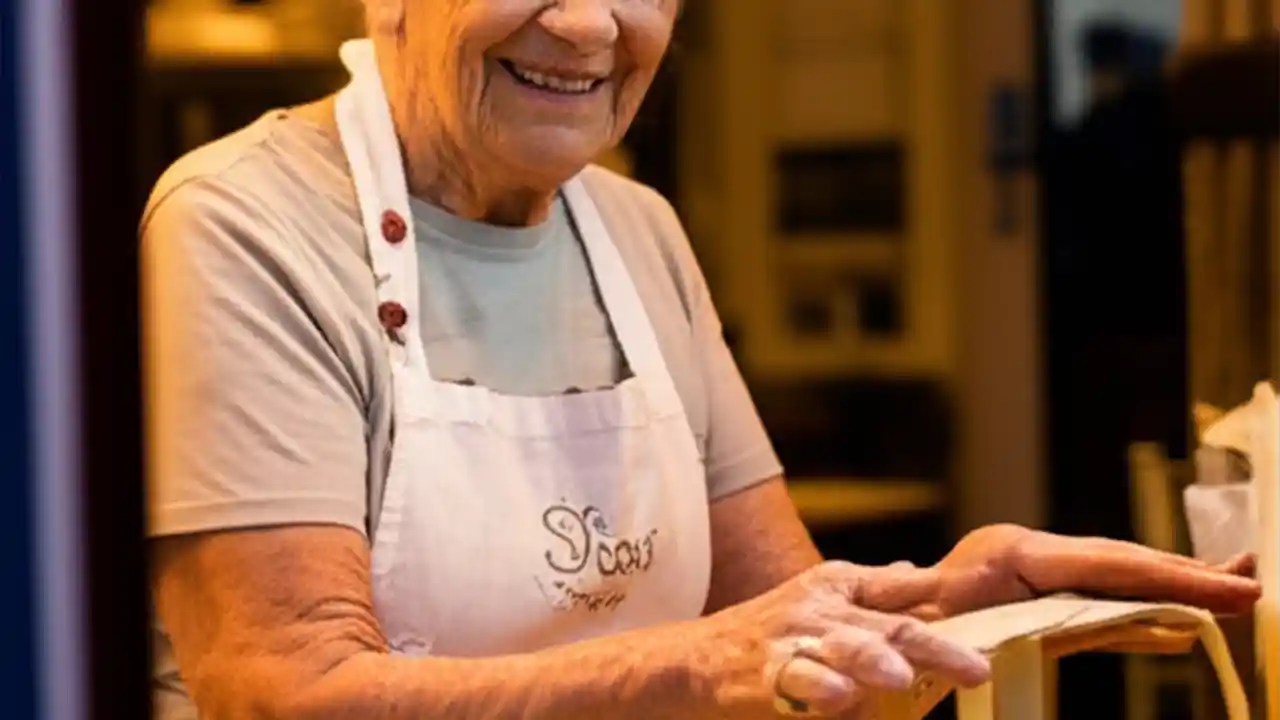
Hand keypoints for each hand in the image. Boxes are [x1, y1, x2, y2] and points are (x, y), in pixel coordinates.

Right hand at [694, 561, 988, 717]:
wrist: (695, 660)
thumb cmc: (768, 632)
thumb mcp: (820, 599)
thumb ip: (873, 590)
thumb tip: (918, 571)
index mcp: (841, 587)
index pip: (905, 590)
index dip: (953, 602)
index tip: (1003, 619)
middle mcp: (822, 609)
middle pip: (888, 625)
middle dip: (933, 647)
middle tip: (976, 668)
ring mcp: (794, 641)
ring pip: (842, 650)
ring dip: (872, 661)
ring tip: (900, 677)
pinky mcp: (765, 676)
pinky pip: (795, 684)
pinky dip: (819, 691)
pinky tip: (840, 700)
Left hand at [925, 524, 1260, 618]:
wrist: (886, 612)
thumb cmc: (903, 616)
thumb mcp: (924, 606)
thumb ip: (940, 599)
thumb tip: (937, 582)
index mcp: (1014, 554)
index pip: (1106, 565)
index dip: (1169, 578)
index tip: (1227, 589)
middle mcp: (1036, 554)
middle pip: (1123, 564)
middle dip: (1188, 576)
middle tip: (1254, 585)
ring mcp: (1044, 572)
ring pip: (1121, 578)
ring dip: (1177, 585)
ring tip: (1239, 587)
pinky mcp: (1048, 595)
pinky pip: (1106, 600)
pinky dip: (1148, 606)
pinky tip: (1186, 618)